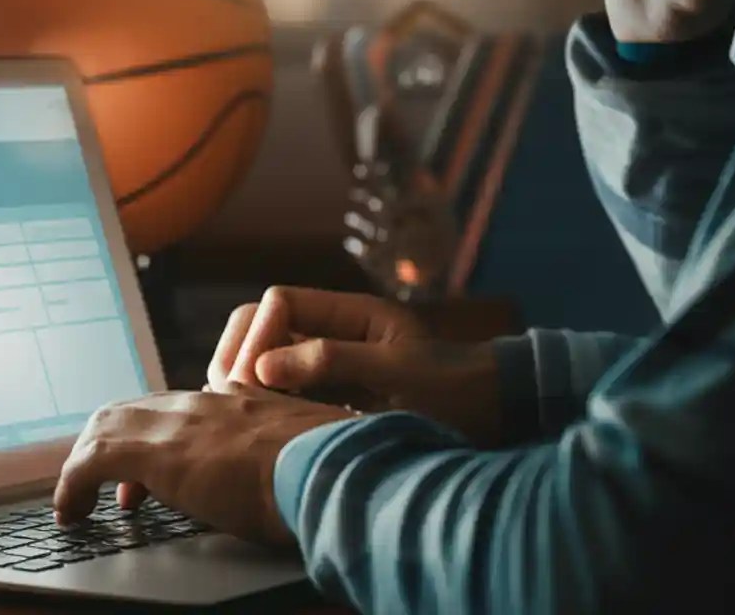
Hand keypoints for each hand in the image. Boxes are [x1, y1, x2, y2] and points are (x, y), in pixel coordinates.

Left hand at [53, 385, 356, 544]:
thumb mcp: (309, 456)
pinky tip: (72, 512)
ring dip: (86, 465)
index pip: (179, 406)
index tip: (149, 475)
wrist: (330, 469)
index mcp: (240, 400)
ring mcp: (179, 422)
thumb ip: (291, 457)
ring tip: (79, 503)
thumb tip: (294, 483)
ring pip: (106, 427)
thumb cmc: (333, 472)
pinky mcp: (155, 452)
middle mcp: (204, 402)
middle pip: (133, 409)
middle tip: (107, 489)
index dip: (155, 437)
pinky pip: (90, 461)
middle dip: (110, 446)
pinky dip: (72, 485)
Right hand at [206, 286, 502, 445]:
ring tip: (248, 416)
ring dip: (250, 382)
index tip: (254, 380)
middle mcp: (335, 332)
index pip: (279, 303)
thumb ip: (332, 362)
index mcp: (352, 312)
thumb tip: (262, 370)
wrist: (496, 417)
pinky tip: (267, 431)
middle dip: (243, 355)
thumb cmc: (457, 390)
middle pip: (262, 325)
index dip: (260, 336)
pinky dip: (268, 405)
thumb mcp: (398, 374)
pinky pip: (284, 392)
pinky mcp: (332, 398)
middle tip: (238, 398)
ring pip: (266, 359)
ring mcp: (332, 364)